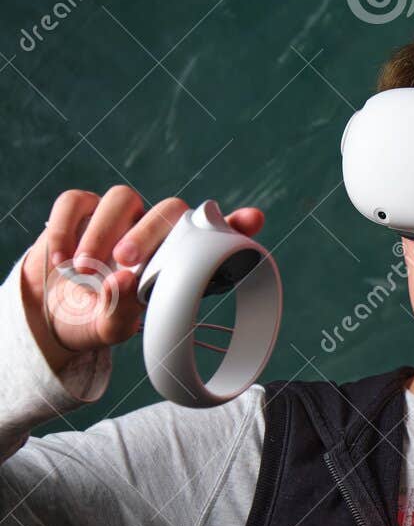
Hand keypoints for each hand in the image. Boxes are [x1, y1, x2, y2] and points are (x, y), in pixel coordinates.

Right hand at [20, 186, 264, 371]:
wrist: (49, 314)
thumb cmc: (94, 318)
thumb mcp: (110, 328)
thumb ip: (119, 312)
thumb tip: (122, 281)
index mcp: (173, 260)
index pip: (211, 235)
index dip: (233, 224)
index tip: (252, 220)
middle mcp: (151, 231)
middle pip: (167, 209)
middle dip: (148, 233)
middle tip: (124, 264)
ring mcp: (117, 216)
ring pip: (121, 198)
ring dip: (103, 232)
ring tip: (83, 270)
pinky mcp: (80, 209)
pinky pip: (77, 202)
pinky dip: (66, 229)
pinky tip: (59, 260)